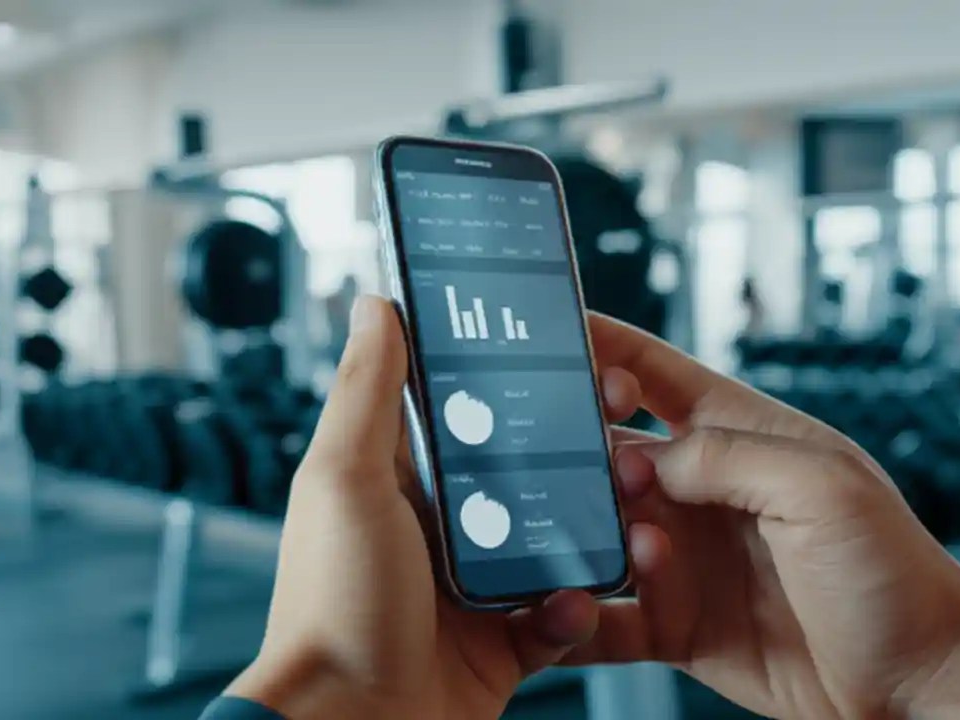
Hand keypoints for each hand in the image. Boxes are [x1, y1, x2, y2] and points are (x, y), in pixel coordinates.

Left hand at [226, 297, 623, 719]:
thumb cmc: (334, 606)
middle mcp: (440, 525)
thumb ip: (368, 393)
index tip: (570, 356)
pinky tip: (569, 607)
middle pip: (525, 470)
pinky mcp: (503, 641)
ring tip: (625, 525)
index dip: (514, 378)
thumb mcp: (345, 482)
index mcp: (400, 478)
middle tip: (621, 444)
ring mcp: (475, 585)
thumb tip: (377, 302)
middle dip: (577, 458)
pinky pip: (559, 612)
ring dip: (594, 534)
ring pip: (556, 539)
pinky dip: (573, 611)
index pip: (466, 408)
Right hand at [567, 314, 959, 719]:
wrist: (921, 686)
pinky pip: (608, 612)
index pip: (650, 371)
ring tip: (578, 541)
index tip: (535, 332)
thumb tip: (639, 458)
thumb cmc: (893, 574)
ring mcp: (685, 558)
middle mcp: (702, 489)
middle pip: (605, 448)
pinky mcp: (675, 625)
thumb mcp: (821, 489)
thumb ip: (726, 456)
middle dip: (565, 446)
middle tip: (536, 457)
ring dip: (570, 531)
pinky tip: (566, 607)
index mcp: (739, 433)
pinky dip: (576, 609)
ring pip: (594, 528)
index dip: (595, 345)